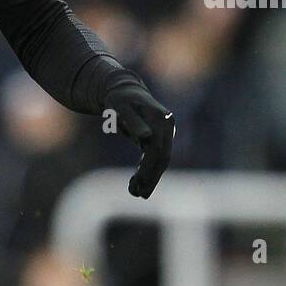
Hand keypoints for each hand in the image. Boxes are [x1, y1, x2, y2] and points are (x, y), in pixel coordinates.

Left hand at [103, 82, 174, 197]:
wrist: (122, 90)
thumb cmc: (118, 99)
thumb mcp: (121, 107)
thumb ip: (133, 121)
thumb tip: (147, 137)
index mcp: (160, 119)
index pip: (157, 150)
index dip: (149, 169)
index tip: (138, 184)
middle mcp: (166, 126)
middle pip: (162, 157)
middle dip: (150, 177)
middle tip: (137, 195)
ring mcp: (164, 132)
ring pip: (160, 159)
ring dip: (150, 177)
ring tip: (135, 193)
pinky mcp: (159, 137)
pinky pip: (155, 156)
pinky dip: (147, 169)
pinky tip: (137, 181)